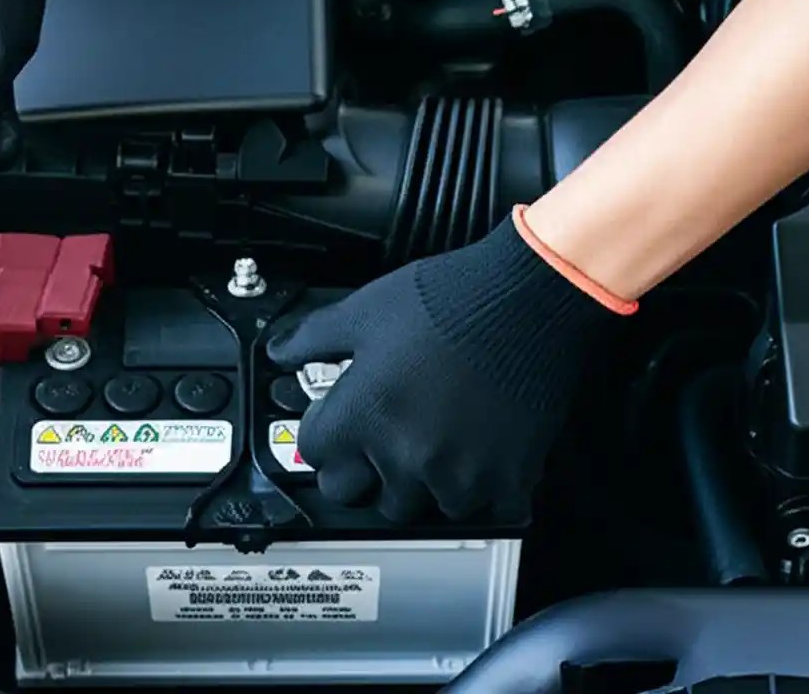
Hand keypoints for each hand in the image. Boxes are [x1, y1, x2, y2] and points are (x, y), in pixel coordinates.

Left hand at [266, 220, 616, 521]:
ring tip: (433, 441)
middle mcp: (404, 455)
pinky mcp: (506, 479)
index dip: (324, 435)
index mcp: (362, 418)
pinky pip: (480, 510)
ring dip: (420, 484)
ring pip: (420, 507)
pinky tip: (477, 456)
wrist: (528, 298)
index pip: (316, 457)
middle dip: (362, 470)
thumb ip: (313, 337)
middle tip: (380, 440)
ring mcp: (457, 474)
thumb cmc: (451, 299)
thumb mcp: (365, 310)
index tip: (338, 423)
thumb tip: (281, 350)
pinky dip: (477, 490)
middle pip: (360, 495)